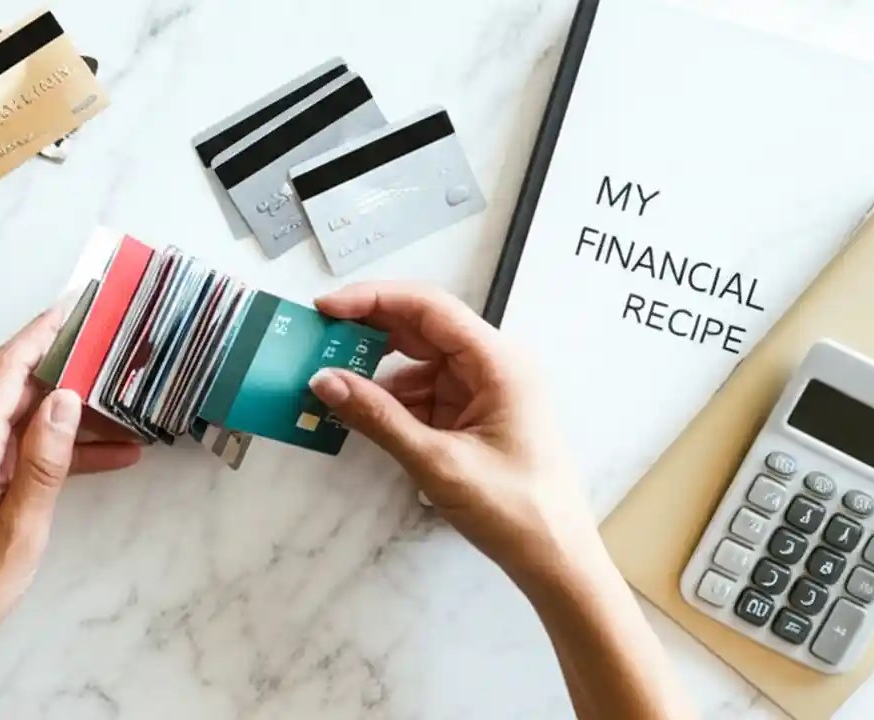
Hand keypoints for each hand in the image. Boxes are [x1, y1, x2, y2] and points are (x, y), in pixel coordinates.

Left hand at [0, 310, 141, 718]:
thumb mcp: (22, 530)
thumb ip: (46, 462)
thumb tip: (67, 399)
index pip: (8, 368)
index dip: (44, 331)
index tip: (80, 304)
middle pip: (16, 382)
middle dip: (70, 365)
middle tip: (120, 351)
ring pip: (22, 412)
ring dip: (72, 412)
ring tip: (130, 411)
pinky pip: (15, 440)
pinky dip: (55, 443)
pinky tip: (108, 453)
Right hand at [309, 282, 593, 578]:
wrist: (555, 557)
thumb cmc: (516, 510)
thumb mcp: (438, 462)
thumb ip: (379, 418)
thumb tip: (327, 381)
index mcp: (500, 361)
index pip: (428, 307)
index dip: (373, 300)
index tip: (326, 308)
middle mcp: (495, 364)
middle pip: (422, 327)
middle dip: (368, 332)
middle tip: (318, 339)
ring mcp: (485, 388)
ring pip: (419, 361)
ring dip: (377, 371)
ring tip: (332, 383)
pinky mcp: (475, 413)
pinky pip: (426, 391)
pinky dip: (393, 399)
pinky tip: (362, 411)